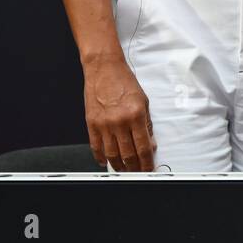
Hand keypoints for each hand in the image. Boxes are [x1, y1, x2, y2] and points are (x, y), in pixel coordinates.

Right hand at [83, 55, 154, 171]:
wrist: (104, 68)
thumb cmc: (124, 81)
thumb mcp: (143, 101)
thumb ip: (147, 124)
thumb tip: (150, 143)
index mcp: (136, 115)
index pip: (144, 147)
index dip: (147, 162)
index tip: (149, 169)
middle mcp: (120, 121)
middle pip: (128, 154)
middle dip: (135, 168)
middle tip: (138, 173)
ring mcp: (104, 124)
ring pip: (112, 154)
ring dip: (119, 166)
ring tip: (125, 170)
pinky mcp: (91, 123)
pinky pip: (96, 147)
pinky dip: (101, 158)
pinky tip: (106, 162)